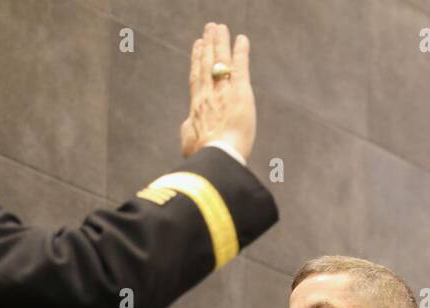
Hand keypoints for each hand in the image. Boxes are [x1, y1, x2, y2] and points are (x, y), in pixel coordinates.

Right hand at [180, 22, 255, 161]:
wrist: (215, 157)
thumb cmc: (202, 156)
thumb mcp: (189, 143)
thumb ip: (189, 131)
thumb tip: (188, 125)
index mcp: (197, 108)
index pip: (197, 78)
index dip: (197, 60)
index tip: (198, 46)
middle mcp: (208, 94)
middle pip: (207, 64)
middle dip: (208, 45)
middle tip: (209, 29)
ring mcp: (224, 91)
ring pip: (221, 60)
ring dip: (220, 42)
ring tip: (220, 27)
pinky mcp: (240, 93)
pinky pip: (240, 67)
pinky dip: (241, 52)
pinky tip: (242, 39)